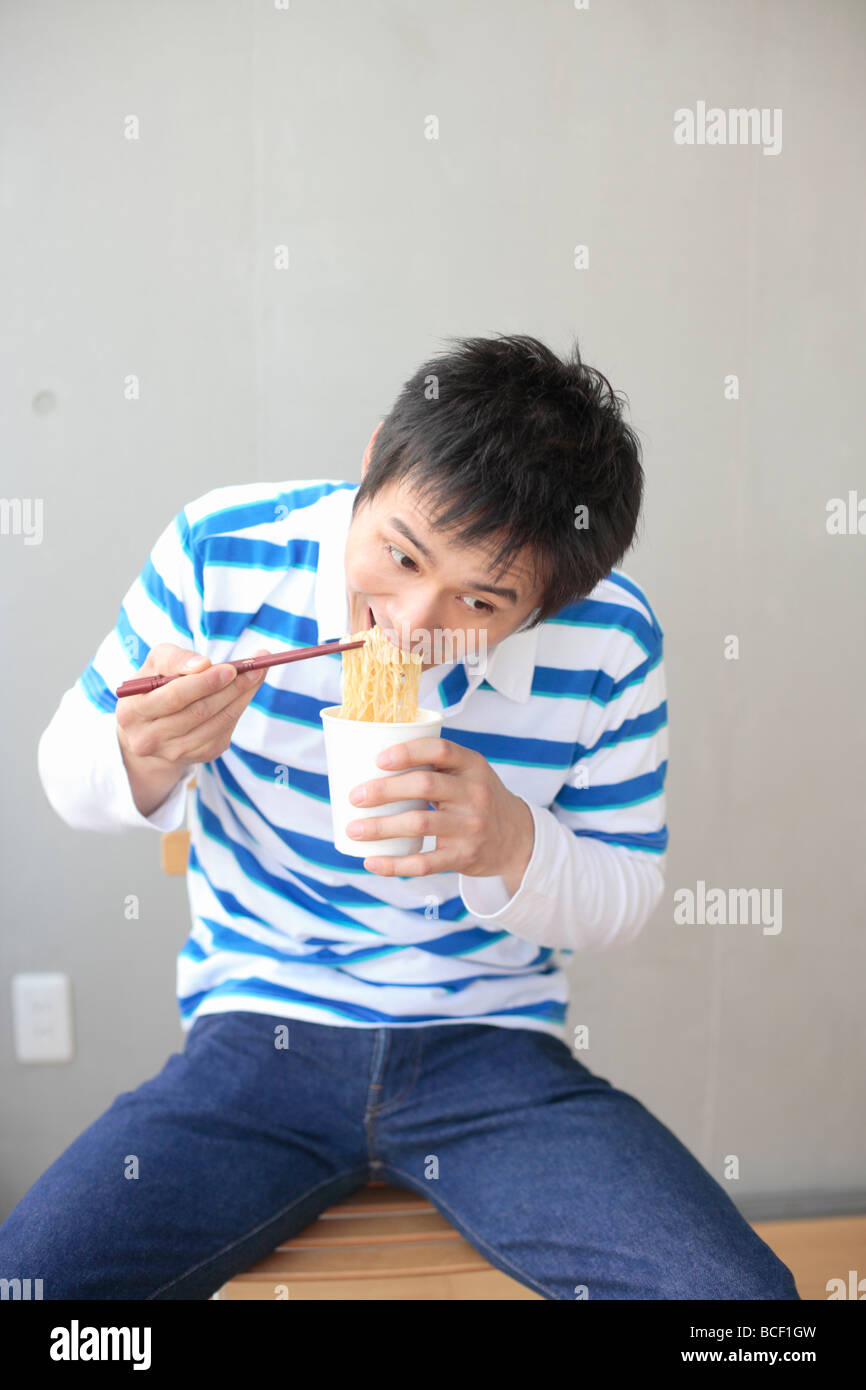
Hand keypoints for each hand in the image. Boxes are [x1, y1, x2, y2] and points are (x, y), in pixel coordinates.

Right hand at [116, 642, 270, 767]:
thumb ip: (175, 659)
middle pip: (198, 713)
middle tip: (254, 669)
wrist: (150, 726)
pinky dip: (237, 710)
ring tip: (256, 675)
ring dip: (240, 698)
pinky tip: (246, 693)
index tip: (230, 668)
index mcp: (132, 713)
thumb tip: (204, 665)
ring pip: (215, 724)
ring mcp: (173, 752)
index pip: (173, 697)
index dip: (204, 683)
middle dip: (230, 689)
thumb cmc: (154, 685)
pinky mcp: (196, 757)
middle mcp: (148, 739)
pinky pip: (223, 733)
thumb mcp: (155, 664)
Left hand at [345, 736, 534, 885]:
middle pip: (424, 786)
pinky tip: (371, 862)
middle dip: (384, 790)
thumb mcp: (469, 773)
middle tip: (356, 797)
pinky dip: (394, 864)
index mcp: (473, 765)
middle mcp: (475, 794)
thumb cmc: (477, 798)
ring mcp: (471, 827)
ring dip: (381, 827)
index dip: (407, 752)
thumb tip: (370, 762)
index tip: (378, 760)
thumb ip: (435, 765)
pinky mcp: (464, 856)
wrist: (517, 838)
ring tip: (354, 829)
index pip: (440, 750)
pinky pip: (424, 862)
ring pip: (419, 824)